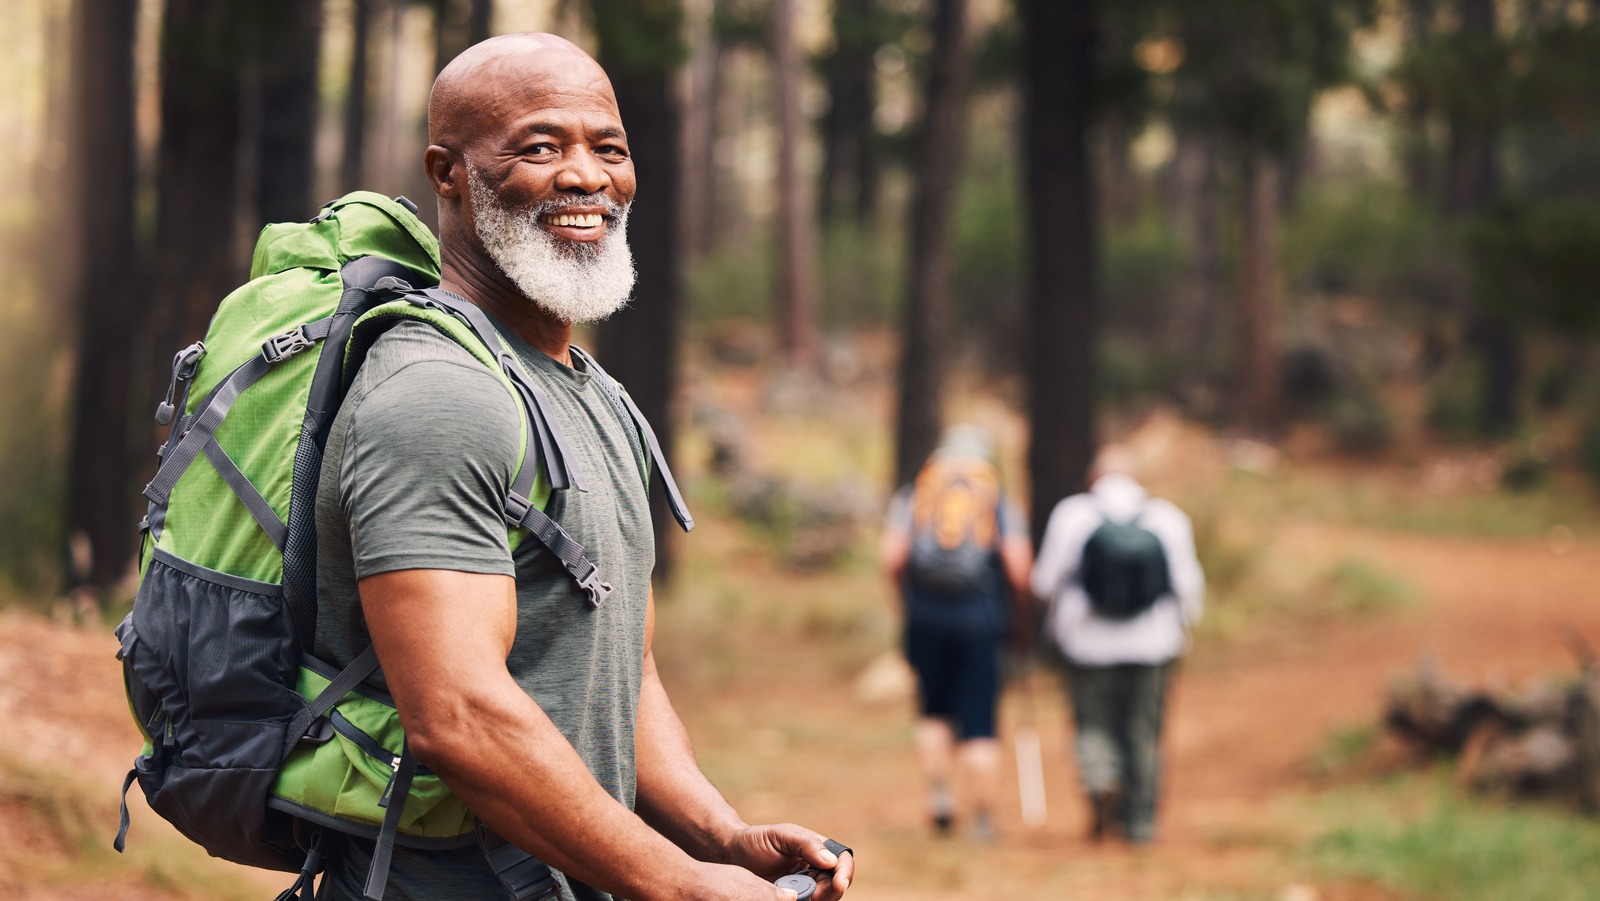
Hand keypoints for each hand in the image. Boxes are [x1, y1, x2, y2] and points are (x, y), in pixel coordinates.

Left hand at [718, 824, 854, 899]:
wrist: (730, 856)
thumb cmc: (755, 841)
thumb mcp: (781, 835)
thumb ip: (806, 843)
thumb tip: (831, 860)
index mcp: (817, 849)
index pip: (842, 861)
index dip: (845, 872)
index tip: (839, 883)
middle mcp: (815, 868)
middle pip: (837, 884)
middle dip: (830, 891)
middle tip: (812, 895)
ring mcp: (805, 886)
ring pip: (824, 898)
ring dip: (817, 899)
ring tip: (797, 896)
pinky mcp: (793, 899)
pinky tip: (790, 899)